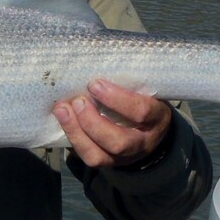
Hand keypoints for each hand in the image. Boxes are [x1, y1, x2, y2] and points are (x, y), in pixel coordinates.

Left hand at [53, 79, 172, 168]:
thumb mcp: (147, 90)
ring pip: (99, 156)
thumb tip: (96, 56)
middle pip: (118, 142)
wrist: (151, 132)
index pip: (141, 112)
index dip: (117, 99)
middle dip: (92, 122)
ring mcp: (123, 158)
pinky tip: (63, 120)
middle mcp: (142, 143)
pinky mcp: (107, 163)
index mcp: (157, 119)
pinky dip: (73, 139)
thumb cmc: (145, 100)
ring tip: (62, 110)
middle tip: (76, 100)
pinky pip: (87, 158)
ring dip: (76, 132)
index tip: (95, 84)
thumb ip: (129, 81)